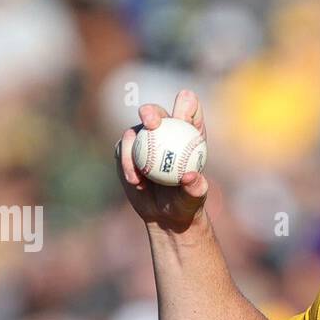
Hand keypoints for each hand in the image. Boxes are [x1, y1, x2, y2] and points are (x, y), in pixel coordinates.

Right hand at [116, 90, 209, 233]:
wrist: (164, 214)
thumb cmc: (185, 202)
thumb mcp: (194, 198)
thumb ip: (196, 188)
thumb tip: (190, 177)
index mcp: (189, 131)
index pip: (189, 107)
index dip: (185, 106)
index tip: (181, 118)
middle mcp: (165, 129)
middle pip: (156, 111)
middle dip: (151, 112)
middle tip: (151, 125)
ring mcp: (143, 138)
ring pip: (134, 131)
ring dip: (134, 150)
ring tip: (139, 175)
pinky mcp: (127, 149)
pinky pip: (123, 150)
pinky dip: (127, 165)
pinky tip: (135, 181)